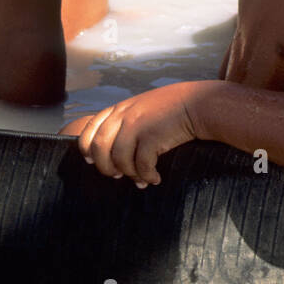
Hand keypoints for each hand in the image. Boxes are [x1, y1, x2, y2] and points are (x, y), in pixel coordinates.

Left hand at [59, 82, 201, 187]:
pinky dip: (146, 176)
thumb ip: (125, 123)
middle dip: (104, 166)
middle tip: (116, 175)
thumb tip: (113, 154)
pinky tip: (154, 179)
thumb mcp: (142, 109)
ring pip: (118, 159)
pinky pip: (141, 165)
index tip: (91, 161)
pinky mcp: (151, 137)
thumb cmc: (171, 110)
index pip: (90, 129)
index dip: (86, 148)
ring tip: (141, 179)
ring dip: (129, 174)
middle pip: (99, 147)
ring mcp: (136, 125)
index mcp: (119, 109)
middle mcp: (124, 115)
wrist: (197, 104)